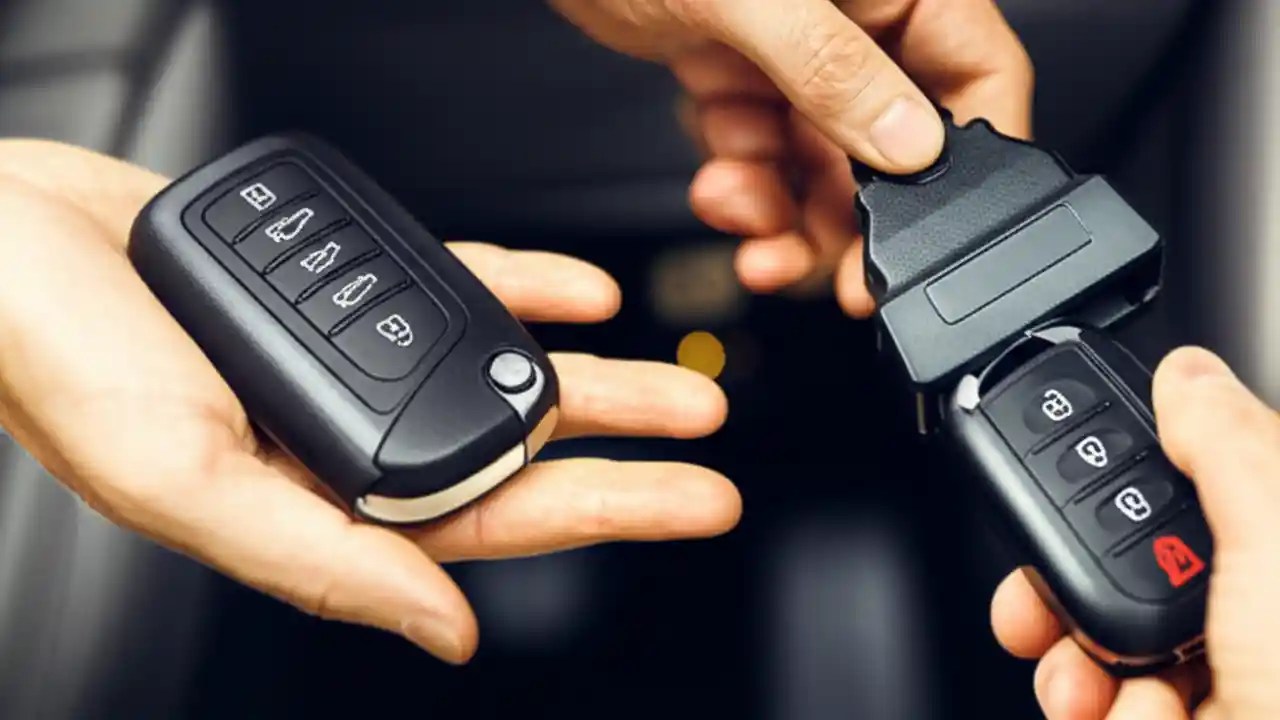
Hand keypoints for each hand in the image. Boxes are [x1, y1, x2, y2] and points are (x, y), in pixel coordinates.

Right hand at [0, 140, 739, 664]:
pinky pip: (454, 289)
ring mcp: (352, 360)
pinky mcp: (340, 285)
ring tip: (676, 377)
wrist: (4, 238)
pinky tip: (580, 295)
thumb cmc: (57, 362)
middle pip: (518, 452)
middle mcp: (349, 436)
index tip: (694, 502)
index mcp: (322, 500)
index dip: (605, 513)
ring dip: (592, 373)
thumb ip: (325, 561)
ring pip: (497, 373)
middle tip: (711, 440)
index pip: (495, 523)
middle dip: (624, 448)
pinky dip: (520, 290)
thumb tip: (449, 629)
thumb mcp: (185, 483)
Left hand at [552, 0, 1033, 314]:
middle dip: (857, 214)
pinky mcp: (742, 73)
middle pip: (895, 141)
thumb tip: (913, 143)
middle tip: (838, 276)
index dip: (967, 160)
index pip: (978, 72)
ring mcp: (796, 49)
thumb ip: (836, 72)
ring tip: (754, 237)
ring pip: (824, 162)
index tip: (935, 236)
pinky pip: (765, 152)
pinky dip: (744, 183)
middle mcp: (856, 17)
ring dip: (790, 213)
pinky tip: (722, 184)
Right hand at [990, 347, 1279, 718]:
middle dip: (1071, 581)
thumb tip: (1188, 373)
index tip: (1075, 477)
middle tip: (1046, 592)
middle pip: (1127, 562)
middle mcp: (1258, 616)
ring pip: (1100, 639)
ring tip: (1104, 685)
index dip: (1122, 475)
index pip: (1193, 484)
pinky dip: (1106, 714)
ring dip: (1080, 661)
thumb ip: (1229, 446)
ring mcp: (1221, 682)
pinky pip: (1104, 704)